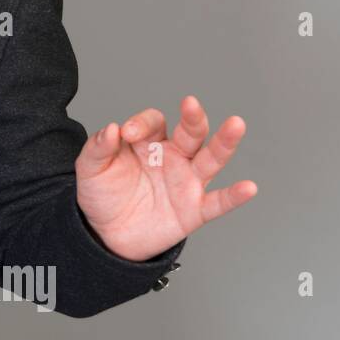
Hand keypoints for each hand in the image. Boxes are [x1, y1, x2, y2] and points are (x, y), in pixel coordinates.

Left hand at [75, 95, 257, 260]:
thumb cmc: (103, 195)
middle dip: (192, 118)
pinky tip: (248, 187)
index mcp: (148, 142)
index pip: (153, 122)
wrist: (107, 235)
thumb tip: (111, 128)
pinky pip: (219, 202)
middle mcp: (173, 156)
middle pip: (190, 132)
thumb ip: (97, 148)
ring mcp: (187, 181)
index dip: (142, 123)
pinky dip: (235, 196)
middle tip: (190, 104)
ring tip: (236, 124)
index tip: (127, 133)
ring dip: (224, 142)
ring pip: (211, 158)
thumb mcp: (90, 170)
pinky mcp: (195, 209)